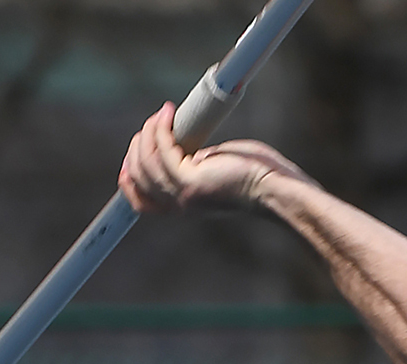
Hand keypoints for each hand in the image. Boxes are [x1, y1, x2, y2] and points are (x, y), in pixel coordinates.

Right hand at [117, 102, 316, 213]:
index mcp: (184, 207)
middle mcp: (180, 206)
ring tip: (163, 114)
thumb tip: (184, 146)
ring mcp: (184, 196)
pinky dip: (160, 129)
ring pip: (146, 163)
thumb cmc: (256, 175)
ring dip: (149, 133)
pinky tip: (168, 114)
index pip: (142, 202)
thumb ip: (195, 163)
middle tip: (153, 122)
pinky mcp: (192, 182)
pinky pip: (163, 151)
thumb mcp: (215, 169)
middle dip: (139, 146)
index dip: (129, 178)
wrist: (277, 188)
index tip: (132, 154)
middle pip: (138, 177)